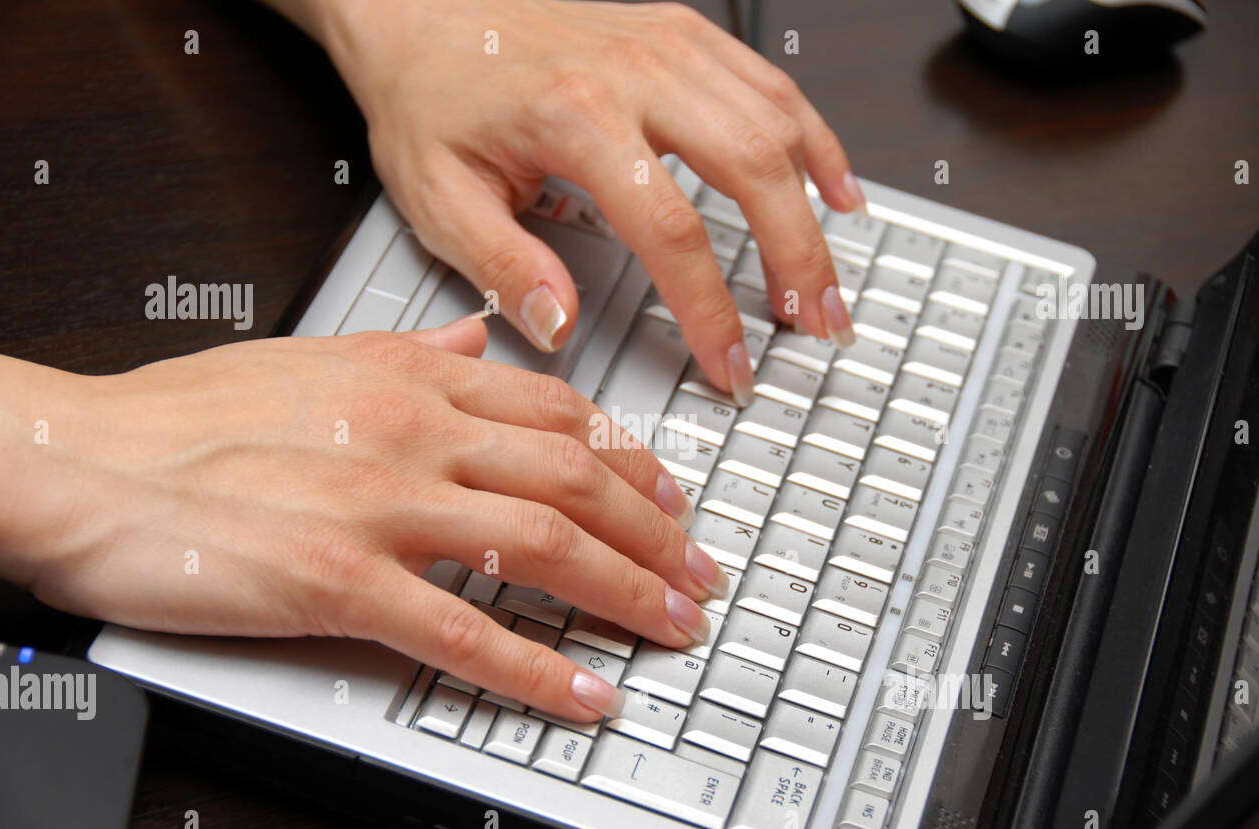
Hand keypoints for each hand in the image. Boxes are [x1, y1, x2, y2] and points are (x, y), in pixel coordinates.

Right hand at [0, 318, 728, 720]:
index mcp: (408, 376)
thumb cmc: (185, 414)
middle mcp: (410, 431)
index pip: (556, 415)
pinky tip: (584, 691)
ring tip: (673, 625)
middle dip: (655, 532)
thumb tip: (479, 338)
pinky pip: (464, 632)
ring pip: (543, 546)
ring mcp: (380, 506)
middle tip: (698, 571)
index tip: (671, 495)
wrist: (86, 460)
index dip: (630, 460)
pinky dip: (537, 668)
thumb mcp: (313, 353)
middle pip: (573, 480)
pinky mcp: (338, 581)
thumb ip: (412, 350)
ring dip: (626, 592)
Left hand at [296, 0, 863, 399]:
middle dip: (796, 259)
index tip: (729, 363)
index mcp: (576, 117)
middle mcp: (634, 73)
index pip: (672, 230)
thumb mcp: (437, 195)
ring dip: (815, 210)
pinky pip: (770, 84)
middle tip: (816, 325)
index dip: (711, 309)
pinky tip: (838, 187)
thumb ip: (503, 265)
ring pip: (775, 124)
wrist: (420, 10)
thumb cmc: (430, 95)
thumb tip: (560, 325)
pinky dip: (815, 139)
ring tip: (830, 281)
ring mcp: (666, 46)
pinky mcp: (679, 35)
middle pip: (752, 170)